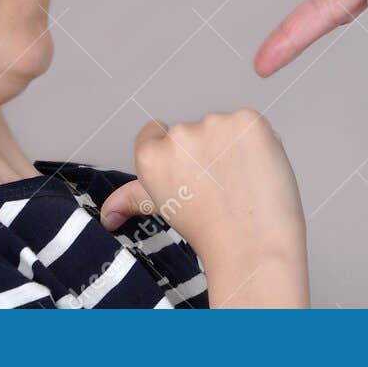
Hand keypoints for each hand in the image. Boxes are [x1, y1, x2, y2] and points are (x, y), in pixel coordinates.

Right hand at [100, 109, 307, 306]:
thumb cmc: (210, 232)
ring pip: (224, 127)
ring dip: (234, 145)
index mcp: (151, 155)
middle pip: (194, 131)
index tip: (190, 174)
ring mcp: (215, 124)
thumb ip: (134, 199)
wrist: (252, 245)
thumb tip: (107, 214)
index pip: (156, 133)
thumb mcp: (165, 210)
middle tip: (221, 186)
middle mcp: (179, 134)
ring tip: (243, 182)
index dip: (177, 154)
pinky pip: (251, 125)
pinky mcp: (248, 121)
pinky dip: (259, 143)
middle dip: (207, 151)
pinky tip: (260, 169)